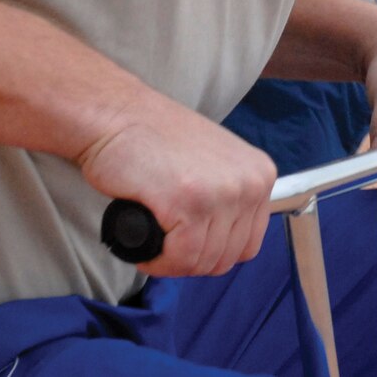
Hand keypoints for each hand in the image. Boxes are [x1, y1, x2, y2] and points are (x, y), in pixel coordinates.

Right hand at [77, 100, 276, 277]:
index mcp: (260, 173)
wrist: (115, 114)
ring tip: (153, 238)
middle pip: (226, 257)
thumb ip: (229, 195)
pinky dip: (158, 261)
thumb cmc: (153, 137)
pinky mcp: (190, 204)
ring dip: (172, 261)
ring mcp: (222, 193)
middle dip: (191, 259)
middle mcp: (250, 183)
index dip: (212, 252)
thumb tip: (224, 241)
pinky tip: (144, 246)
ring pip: (202, 262)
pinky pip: (179, 258)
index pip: (248, 243)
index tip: (186, 243)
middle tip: (164, 242)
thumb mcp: (213, 161)